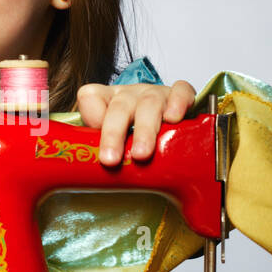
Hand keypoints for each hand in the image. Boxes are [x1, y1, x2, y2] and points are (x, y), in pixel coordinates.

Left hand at [76, 81, 196, 165]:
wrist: (173, 127)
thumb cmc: (137, 139)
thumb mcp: (117, 145)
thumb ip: (106, 155)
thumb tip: (93, 180)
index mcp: (108, 102)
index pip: (90, 97)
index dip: (91, 116)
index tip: (97, 143)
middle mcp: (130, 95)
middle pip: (119, 107)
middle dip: (113, 134)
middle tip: (111, 160)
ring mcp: (155, 93)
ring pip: (149, 104)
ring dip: (144, 130)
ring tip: (142, 154)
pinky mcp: (180, 95)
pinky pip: (181, 91)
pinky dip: (178, 102)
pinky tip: (174, 119)